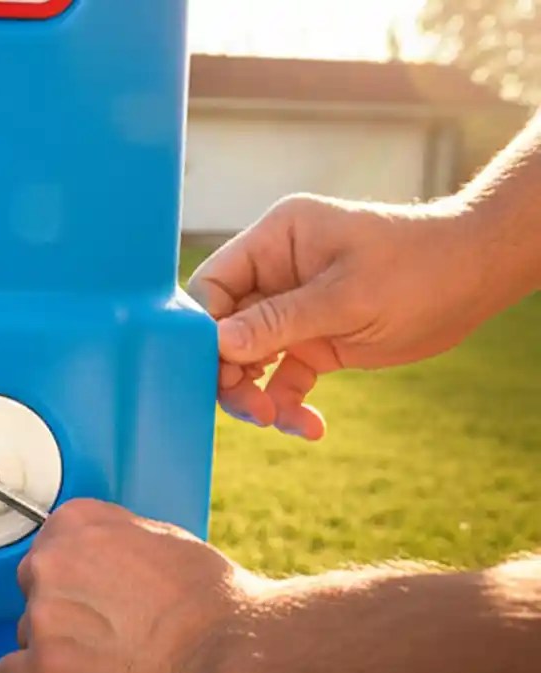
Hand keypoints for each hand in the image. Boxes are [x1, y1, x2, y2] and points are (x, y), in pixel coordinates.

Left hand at [0, 500, 263, 672]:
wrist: (233, 651)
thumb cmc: (212, 600)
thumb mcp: (159, 538)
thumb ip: (111, 541)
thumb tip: (96, 554)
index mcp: (76, 523)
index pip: (49, 547)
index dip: (76, 578)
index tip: (94, 594)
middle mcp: (51, 561)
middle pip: (33, 589)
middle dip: (64, 609)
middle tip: (108, 631)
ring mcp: (45, 613)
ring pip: (27, 633)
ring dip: (57, 647)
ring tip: (109, 659)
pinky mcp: (46, 664)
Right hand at [186, 194, 495, 439]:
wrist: (476, 279)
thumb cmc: (418, 267)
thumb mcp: (348, 296)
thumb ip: (281, 321)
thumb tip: (220, 344)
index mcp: (275, 241)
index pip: (213, 285)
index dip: (203, 328)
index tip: (212, 368)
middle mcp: (275, 273)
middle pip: (223, 329)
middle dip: (231, 373)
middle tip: (252, 409)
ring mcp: (292, 309)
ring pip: (247, 360)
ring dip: (256, 396)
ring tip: (280, 420)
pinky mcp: (312, 341)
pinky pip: (283, 378)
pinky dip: (288, 404)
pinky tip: (310, 426)